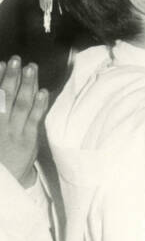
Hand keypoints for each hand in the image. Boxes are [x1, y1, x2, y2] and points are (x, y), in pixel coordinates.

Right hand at [0, 57, 47, 186]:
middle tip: (17, 60)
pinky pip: (34, 120)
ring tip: (31, 68)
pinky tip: (43, 92)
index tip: (2, 63)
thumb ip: (0, 108)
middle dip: (11, 77)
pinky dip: (39, 105)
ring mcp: (13, 133)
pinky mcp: (28, 141)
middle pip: (5, 97)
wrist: (3, 180)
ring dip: (27, 85)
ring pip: (21, 105)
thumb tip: (3, 86)